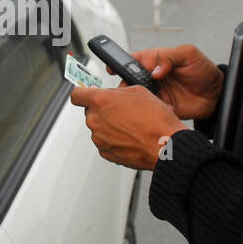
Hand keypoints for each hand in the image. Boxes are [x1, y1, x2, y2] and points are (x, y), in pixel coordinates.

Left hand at [69, 84, 185, 170]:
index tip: (87, 94)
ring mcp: (99, 138)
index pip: (77, 94)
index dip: (83, 93)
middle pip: (90, 112)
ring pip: (99, 127)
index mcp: (100, 101)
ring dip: (110, 125)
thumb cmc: (155, 120)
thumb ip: (119, 90)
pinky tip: (130, 136)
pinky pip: (105, 142)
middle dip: (103, 110)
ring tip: (131, 125)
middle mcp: (95, 120)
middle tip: (121, 110)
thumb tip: (114, 91)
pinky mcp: (105, 153)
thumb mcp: (139, 91)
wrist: (165, 145)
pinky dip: (115, 139)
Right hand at [121, 45, 222, 120]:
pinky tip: (166, 109)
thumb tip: (155, 70)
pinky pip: (149, 111)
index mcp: (155, 61)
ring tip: (153, 100)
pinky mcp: (160, 108)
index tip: (112, 69)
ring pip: (136, 98)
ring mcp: (155, 93)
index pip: (132, 60)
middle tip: (135, 89)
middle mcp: (151, 77)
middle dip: (127, 86)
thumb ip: (169, 57)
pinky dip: (153, 112)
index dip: (119, 64)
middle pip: (129, 81)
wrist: (216, 95)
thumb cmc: (203, 70)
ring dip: (140, 100)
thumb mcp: (189, 55)